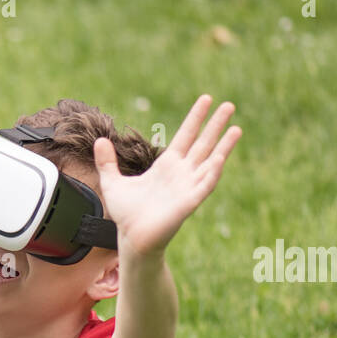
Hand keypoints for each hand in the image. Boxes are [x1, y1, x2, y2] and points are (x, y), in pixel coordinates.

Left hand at [92, 95, 240, 259]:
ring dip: (223, 146)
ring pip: (210, 162)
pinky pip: (204, 185)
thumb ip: (107, 162)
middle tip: (229, 104)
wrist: (131, 238)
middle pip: (202, 144)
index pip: (185, 136)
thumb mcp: (112, 182)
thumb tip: (99, 140)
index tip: (206, 99)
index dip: (195, 118)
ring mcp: (187, 187)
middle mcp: (181, 173)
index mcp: (166, 165)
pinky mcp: (189, 202)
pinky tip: (220, 159)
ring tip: (237, 128)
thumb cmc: (126, 213)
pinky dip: (212, 172)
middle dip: (215, 125)